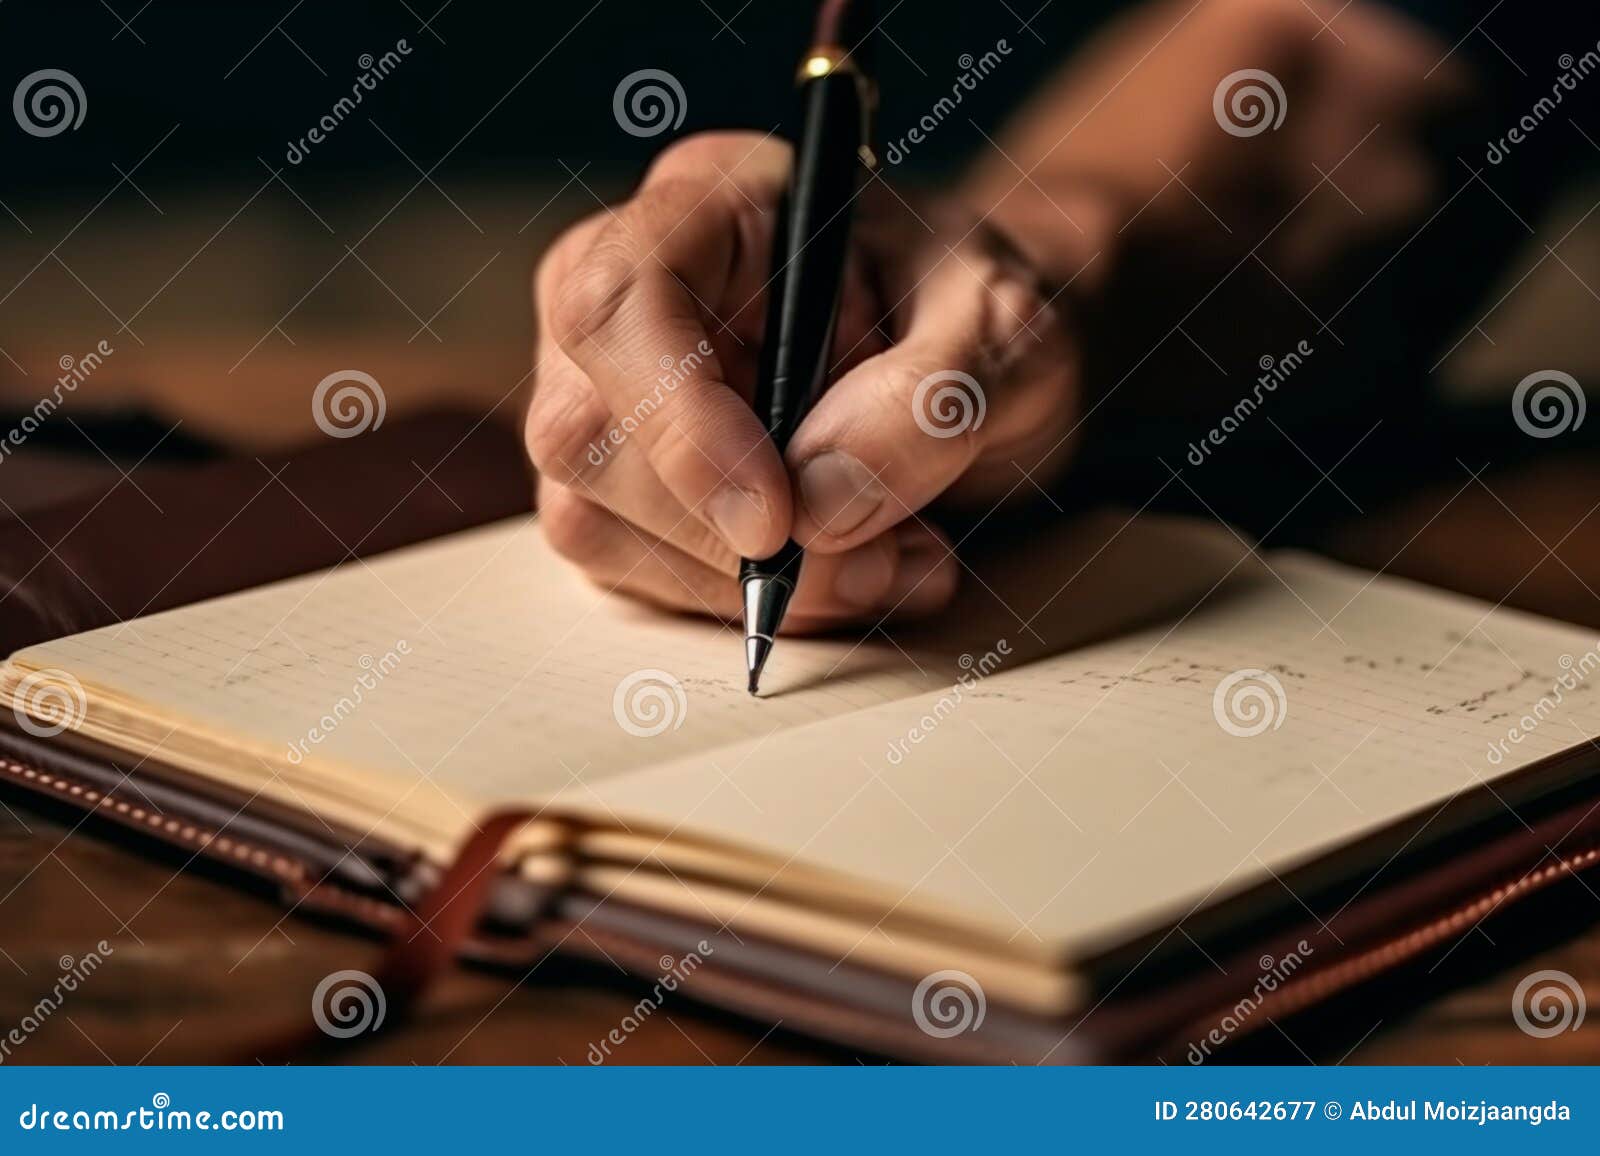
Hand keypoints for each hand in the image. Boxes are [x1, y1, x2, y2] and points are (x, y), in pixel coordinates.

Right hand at [524, 133, 1079, 629]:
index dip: (676, 420)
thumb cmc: (977, 311)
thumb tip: (816, 505)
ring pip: (593, 520)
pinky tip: (852, 574)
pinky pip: (634, 575)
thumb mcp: (1006, 330)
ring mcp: (607, 395)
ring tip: (895, 561)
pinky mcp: (620, 487)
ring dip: (748, 583)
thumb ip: (928, 402)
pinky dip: (746, 603)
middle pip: (584, 432)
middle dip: (731, 537)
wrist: (977, 359)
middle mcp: (629, 295)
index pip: (617, 300)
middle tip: (883, 558)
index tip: (774, 519)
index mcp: (710, 204)